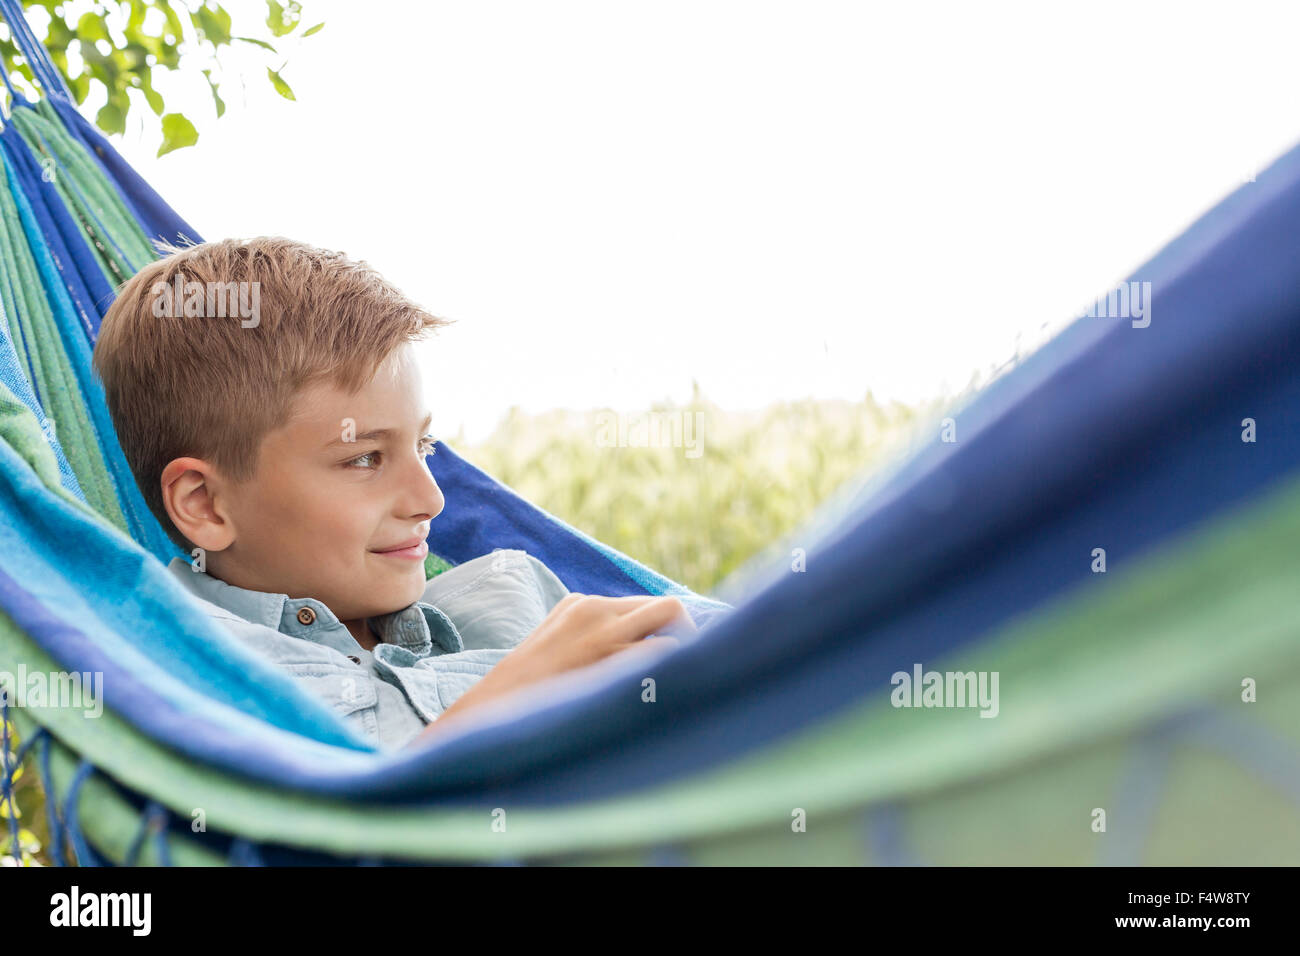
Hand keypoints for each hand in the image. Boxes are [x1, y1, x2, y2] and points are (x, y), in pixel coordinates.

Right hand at [412, 594, 694, 741]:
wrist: (494, 714)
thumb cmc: (527, 692)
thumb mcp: (555, 647)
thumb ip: (589, 637)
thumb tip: (636, 649)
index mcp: (582, 605)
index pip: (645, 606)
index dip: (668, 631)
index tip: (677, 654)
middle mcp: (596, 611)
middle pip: (669, 608)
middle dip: (687, 635)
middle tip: (692, 667)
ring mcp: (604, 635)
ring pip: (674, 623)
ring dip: (688, 651)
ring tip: (687, 681)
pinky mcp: (608, 661)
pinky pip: (663, 655)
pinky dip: (678, 670)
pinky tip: (673, 696)